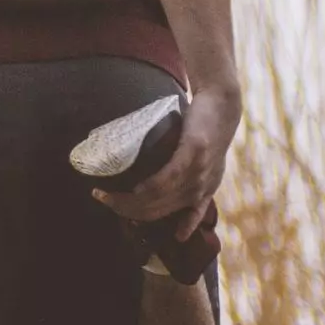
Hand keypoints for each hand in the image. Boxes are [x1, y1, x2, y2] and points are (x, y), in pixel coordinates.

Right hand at [103, 89, 237, 234]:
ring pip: (157, 198)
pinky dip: (145, 188)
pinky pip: (164, 180)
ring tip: (104, 194)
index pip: (180, 222)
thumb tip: (149, 181)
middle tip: (103, 200)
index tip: (126, 219)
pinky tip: (131, 189)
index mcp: (205, 192)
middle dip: (126, 210)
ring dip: (127, 201)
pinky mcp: (192, 153)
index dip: (150, 221)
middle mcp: (201, 188)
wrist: (221, 103)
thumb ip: (183, 174)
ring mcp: (197, 172)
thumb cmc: (205, 130)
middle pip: (158, 211)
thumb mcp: (200, 159)